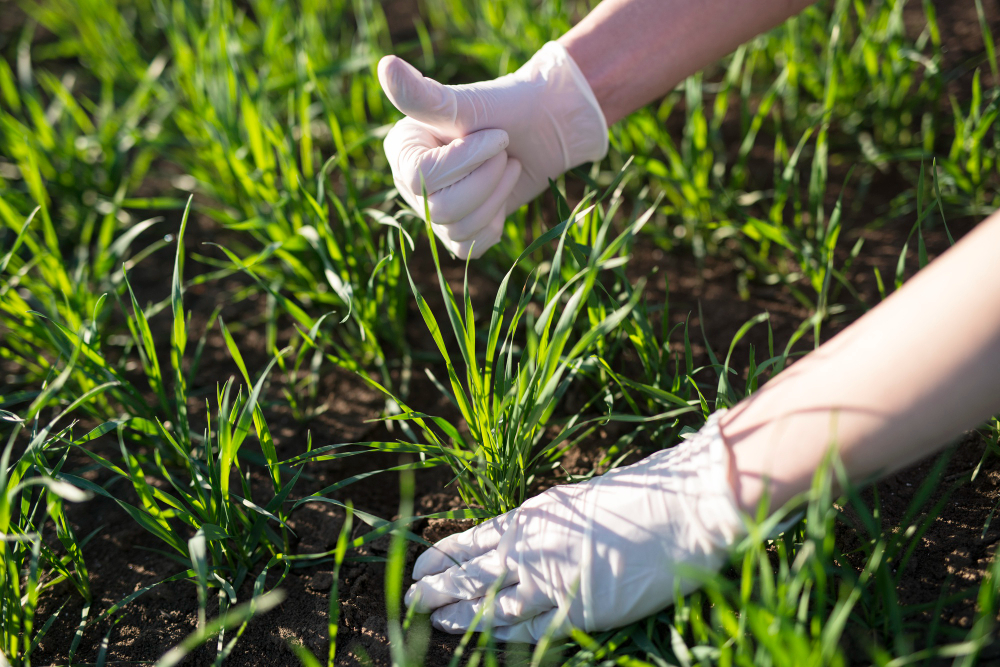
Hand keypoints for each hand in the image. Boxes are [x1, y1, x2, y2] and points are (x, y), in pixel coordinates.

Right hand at [377, 42, 607, 258]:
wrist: (547, 130)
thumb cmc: (508, 108)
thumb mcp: (468, 102)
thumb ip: (424, 95)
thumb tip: (384, 66)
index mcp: (402, 149)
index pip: (423, 176)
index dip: (467, 161)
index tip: (498, 136)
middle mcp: (409, 183)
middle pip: (440, 209)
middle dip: (487, 180)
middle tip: (505, 151)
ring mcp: (432, 210)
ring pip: (457, 229)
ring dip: (496, 197)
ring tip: (508, 166)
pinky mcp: (456, 231)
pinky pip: (468, 247)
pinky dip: (493, 224)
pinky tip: (502, 196)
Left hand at [404, 412, 744, 642]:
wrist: (682, 508)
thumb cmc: (637, 496)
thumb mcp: (577, 501)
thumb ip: (544, 523)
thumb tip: (517, 535)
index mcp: (533, 517)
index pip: (472, 540)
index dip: (443, 556)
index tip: (419, 566)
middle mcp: (535, 548)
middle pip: (471, 575)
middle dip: (437, 589)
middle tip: (408, 600)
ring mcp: (555, 581)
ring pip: (492, 604)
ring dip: (460, 614)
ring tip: (434, 621)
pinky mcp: (580, 610)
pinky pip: (531, 628)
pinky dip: (504, 634)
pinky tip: (484, 638)